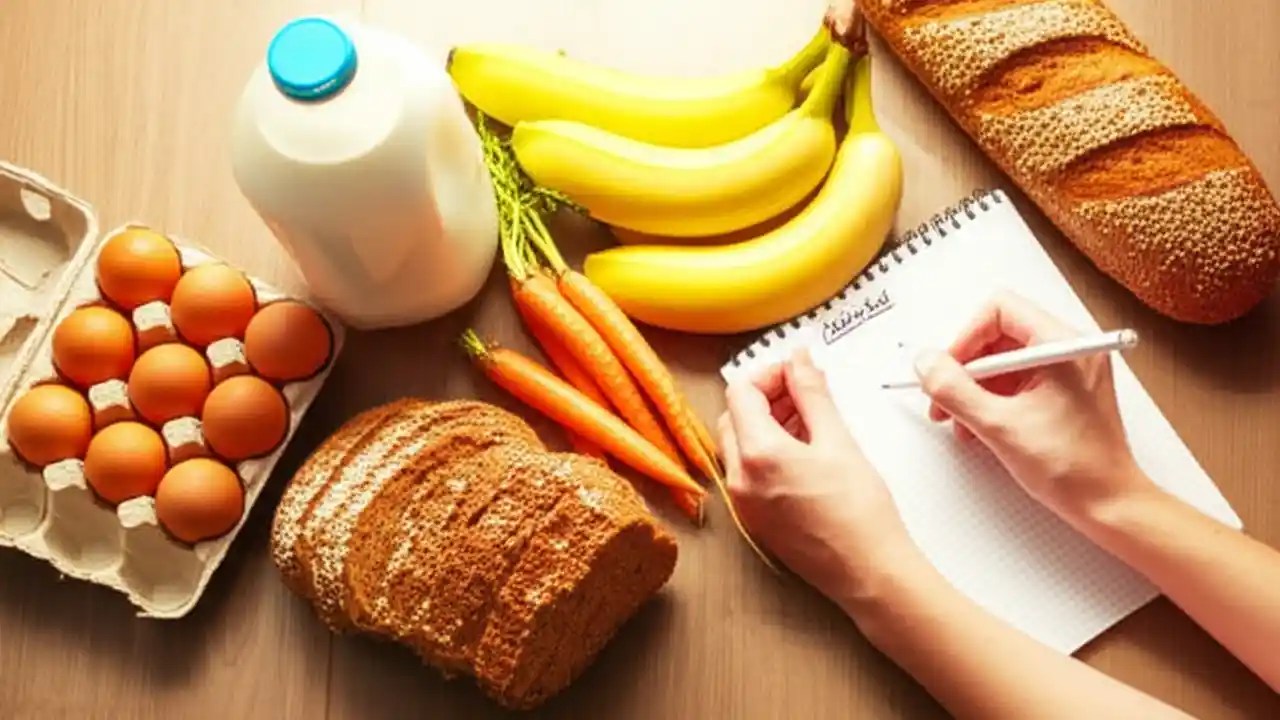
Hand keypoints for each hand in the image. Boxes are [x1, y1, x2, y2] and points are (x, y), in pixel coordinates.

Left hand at [719, 347, 923, 603]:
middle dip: (765, 398)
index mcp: (756, 455)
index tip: (797, 372)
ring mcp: (743, 503)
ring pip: (739, 445)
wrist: (869, 572)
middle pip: (734, 418)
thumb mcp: (838, 441)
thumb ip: (812, 394)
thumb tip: (800, 361)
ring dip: (766, 424)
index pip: (741, 392)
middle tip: (803, 393)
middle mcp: (739, 480)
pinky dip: (766, 452)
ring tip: (809, 420)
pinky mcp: (755, 519)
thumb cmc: (859, 514)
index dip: (769, 374)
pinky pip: (748, 473)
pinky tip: (803, 450)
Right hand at [914, 291, 1153, 522]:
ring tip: (959, 418)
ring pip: (1003, 359)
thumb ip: (955, 390)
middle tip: (944, 395)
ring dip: (974, 387)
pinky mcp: (1063, 390)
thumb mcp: (999, 427)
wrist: (1108, 504)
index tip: (947, 369)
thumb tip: (926, 364)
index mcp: (1063, 347)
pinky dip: (992, 399)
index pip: (1000, 310)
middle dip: (965, 367)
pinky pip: (1016, 380)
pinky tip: (980, 425)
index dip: (965, 338)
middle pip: (999, 334)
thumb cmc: (1074, 469)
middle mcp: (1070, 350)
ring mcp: (1068, 370)